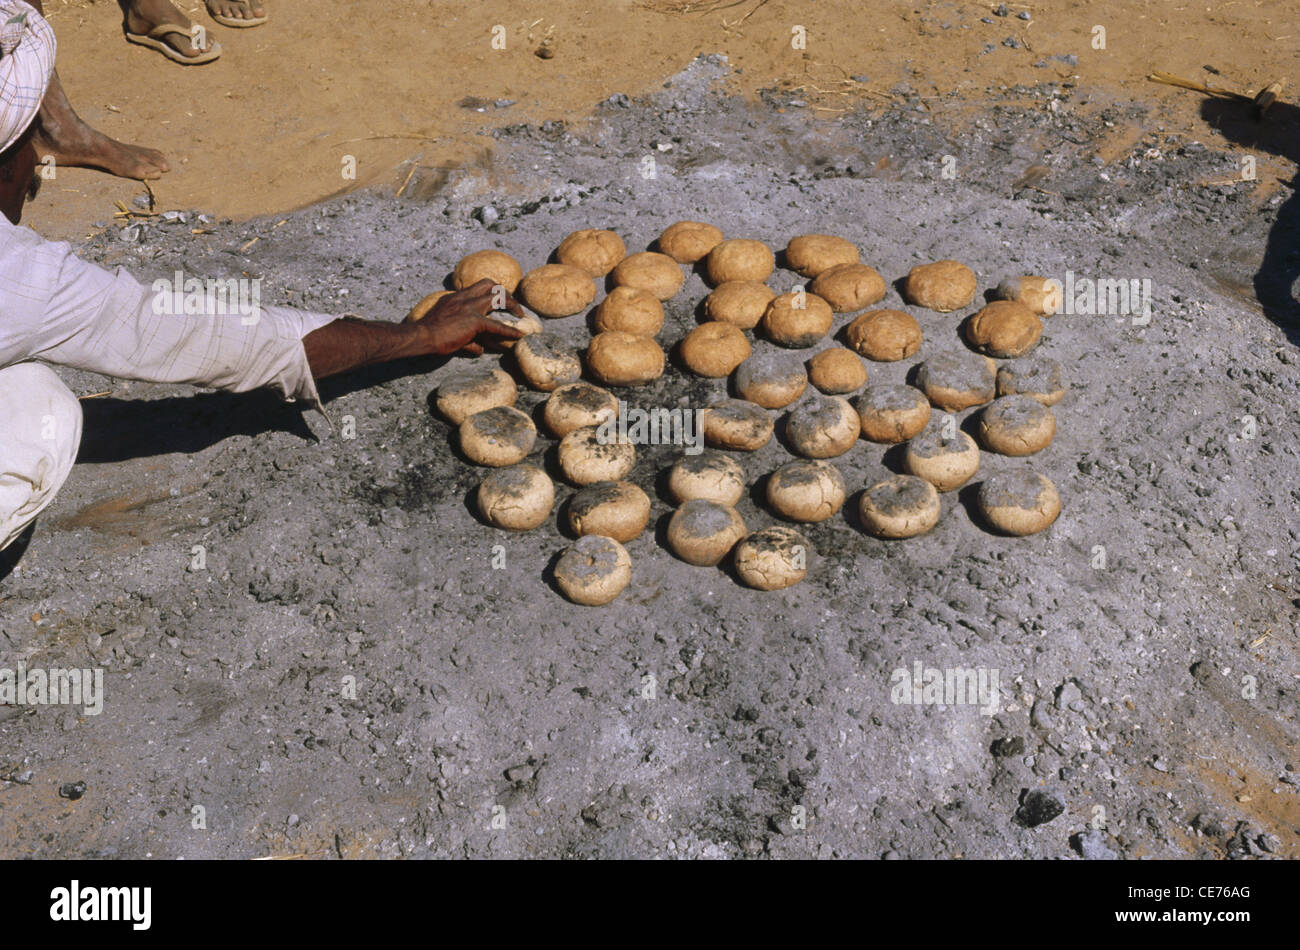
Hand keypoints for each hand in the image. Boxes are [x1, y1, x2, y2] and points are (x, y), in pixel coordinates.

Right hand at [412, 279, 528, 355]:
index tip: (500, 299)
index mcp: (456, 297)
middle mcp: (463, 298)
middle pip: (490, 284)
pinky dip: (510, 331)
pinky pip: (497, 326)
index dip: (492, 291)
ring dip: (512, 304)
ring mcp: (469, 308)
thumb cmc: (429, 335)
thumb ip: (467, 338)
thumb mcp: (447, 329)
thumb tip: (480, 350)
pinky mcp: (474, 322)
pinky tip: (520, 335)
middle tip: (513, 305)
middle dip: (504, 292)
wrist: (421, 336)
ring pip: (497, 297)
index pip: (477, 286)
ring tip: (521, 314)